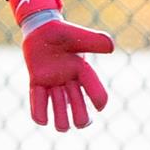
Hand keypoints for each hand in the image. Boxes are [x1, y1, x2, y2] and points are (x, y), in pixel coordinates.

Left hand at [5, 0, 113, 131]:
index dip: (99, 100)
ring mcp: (53, 83)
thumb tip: (111, 48)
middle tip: (77, 121)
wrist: (40, 28)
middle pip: (80, 110)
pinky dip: (39, 114)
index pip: (95, 91)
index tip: (99, 106)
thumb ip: (94, 40)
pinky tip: (42, 119)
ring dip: (61, 117)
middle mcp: (70, 81)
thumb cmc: (61, 31)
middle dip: (81, 118)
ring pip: (60, 111)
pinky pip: (38, 103)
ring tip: (59, 118)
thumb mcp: (77, 35)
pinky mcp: (37, 82)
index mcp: (82, 72)